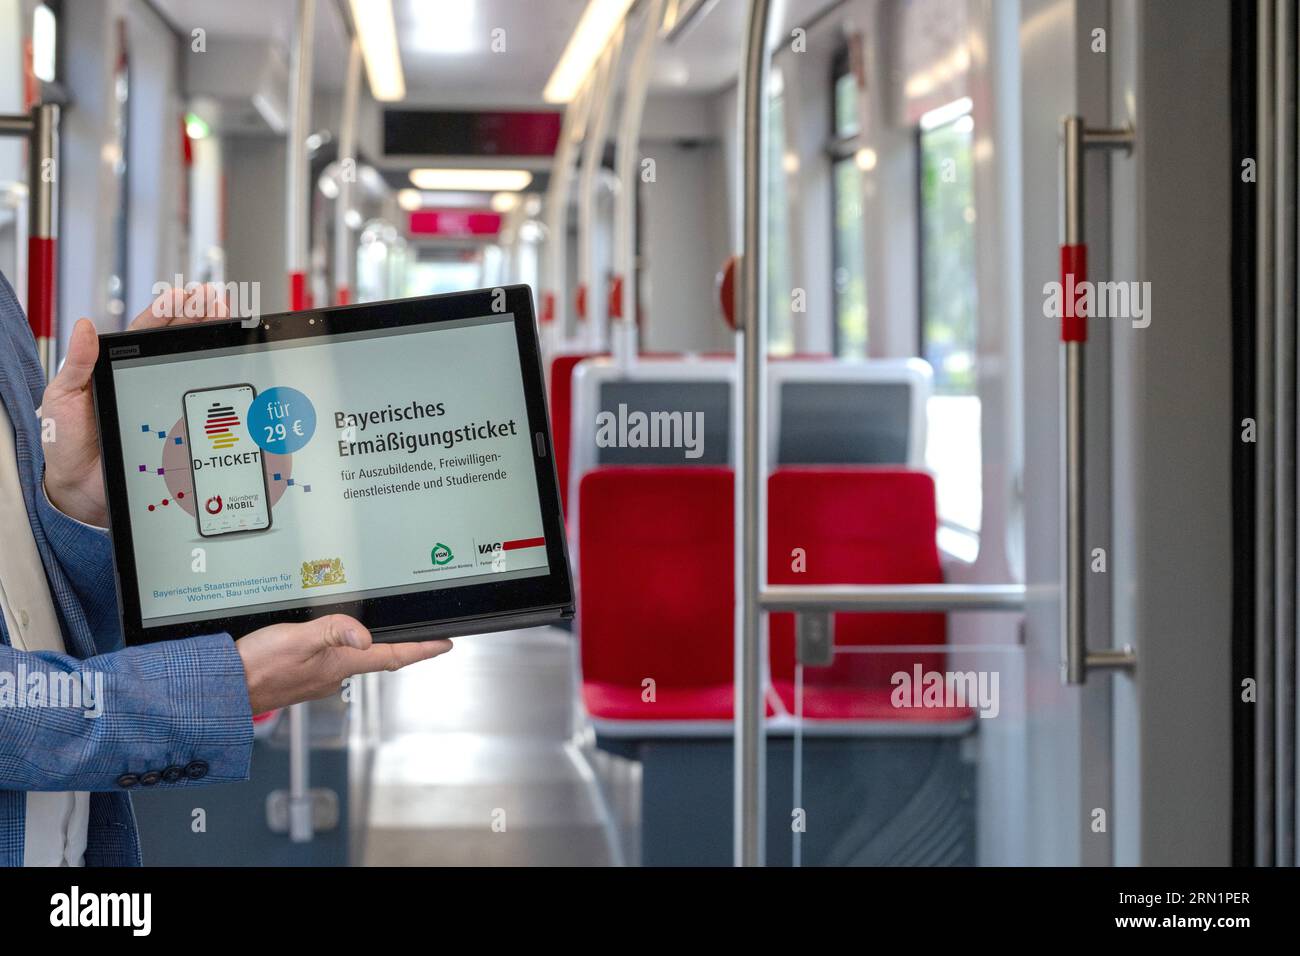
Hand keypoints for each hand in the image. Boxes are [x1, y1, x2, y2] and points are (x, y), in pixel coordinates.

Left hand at [43, 285, 229, 525]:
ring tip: (229, 322)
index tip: (185, 296)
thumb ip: (77, 364)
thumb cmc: (67, 443)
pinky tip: (231, 372)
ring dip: (214, 344)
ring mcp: (164, 402)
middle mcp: (145, 380)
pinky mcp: (178, 428)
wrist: (81, 489)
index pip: (147, 332)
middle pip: (179, 342)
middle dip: (201, 318)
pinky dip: (219, 388)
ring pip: (194, 368)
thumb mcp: (64, 398)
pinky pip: (201, 406)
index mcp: (118, 367)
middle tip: (219, 302)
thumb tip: (83, 326)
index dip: (168, 311)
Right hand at [237, 614, 452, 713]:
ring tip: (374, 632)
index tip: (444, 645)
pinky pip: (329, 662)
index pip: (392, 657)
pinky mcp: (303, 678)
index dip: (422, 650)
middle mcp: (334, 676)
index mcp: (340, 665)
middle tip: (418, 636)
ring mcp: (319, 680)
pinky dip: (336, 650)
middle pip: (377, 659)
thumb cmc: (256, 666)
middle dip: (397, 647)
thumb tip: (366, 637)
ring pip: (351, 659)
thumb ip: (332, 631)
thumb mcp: (297, 638)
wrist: (224, 690)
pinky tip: (326, 642)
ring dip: (363, 648)